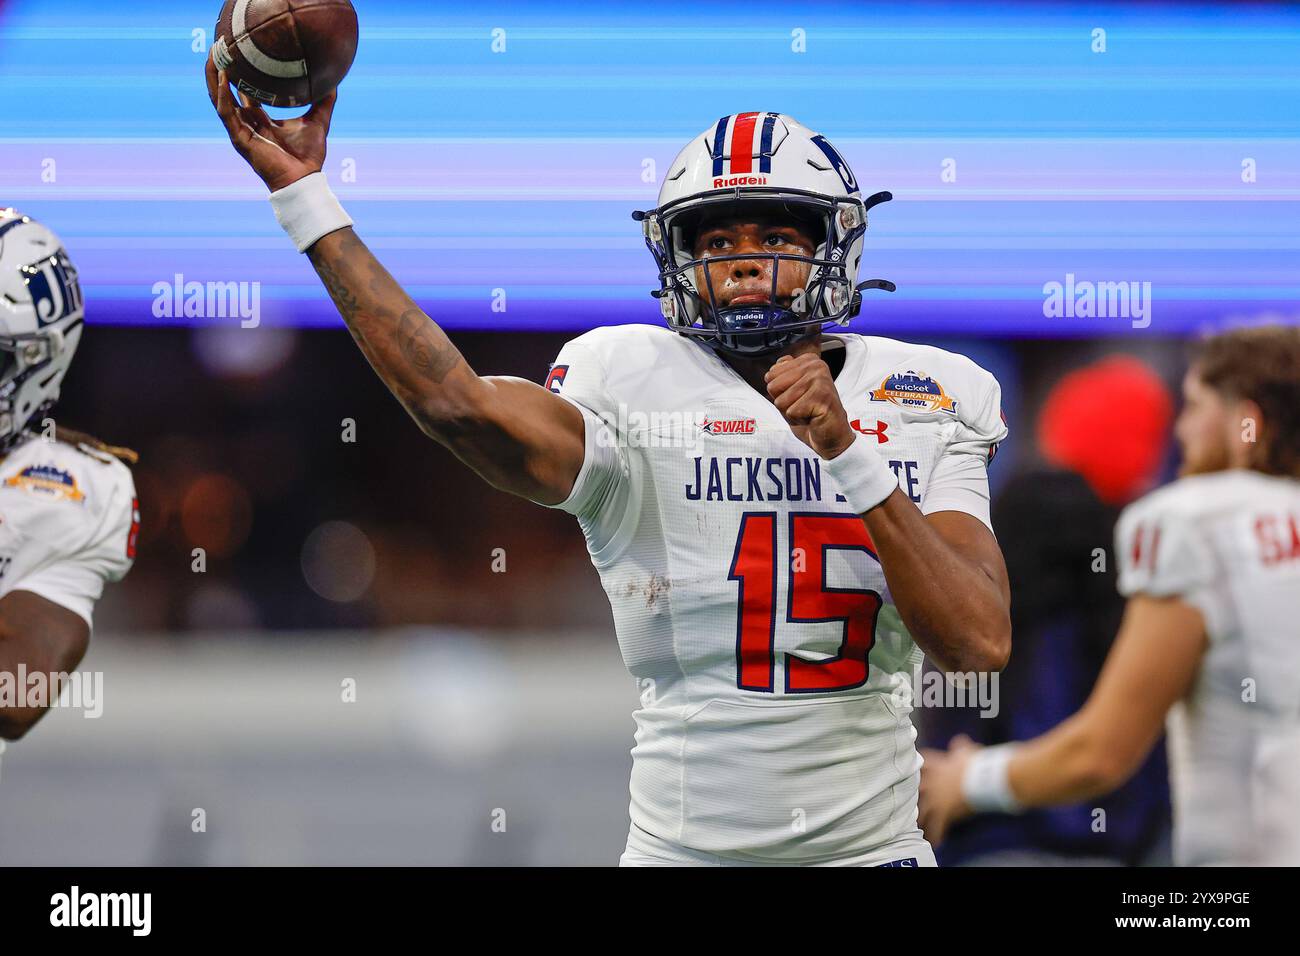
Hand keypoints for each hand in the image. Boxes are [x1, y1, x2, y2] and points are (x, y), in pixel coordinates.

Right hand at [205, 57, 336, 192]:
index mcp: (261, 120)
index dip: (240, 74)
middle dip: (220, 71)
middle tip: (218, 47)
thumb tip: (334, 81)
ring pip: (219, 99)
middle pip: (226, 92)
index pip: (245, 92)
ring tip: (211, 56)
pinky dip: (222, 94)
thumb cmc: (309, 156)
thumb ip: (325, 101)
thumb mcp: (319, 120)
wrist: (305, 179)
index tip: (238, 52)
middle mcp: (248, 124)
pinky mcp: (239, 138)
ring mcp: (241, 131)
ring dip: (213, 77)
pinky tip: (222, 76)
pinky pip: (226, 112)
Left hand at [764, 338, 854, 458]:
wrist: (832, 436)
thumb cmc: (810, 415)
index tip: (799, 398)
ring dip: (792, 413)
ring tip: (809, 412)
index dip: (780, 393)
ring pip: (781, 400)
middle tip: (804, 407)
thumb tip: (772, 369)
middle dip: (784, 403)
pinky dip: (799, 420)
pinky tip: (814, 418)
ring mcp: (820, 379)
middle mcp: (816, 365)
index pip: (770, 376)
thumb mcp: (789, 392)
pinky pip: (791, 411)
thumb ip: (780, 377)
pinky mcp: (822, 396)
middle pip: (773, 386)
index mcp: (808, 360)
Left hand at [918, 734, 979, 844]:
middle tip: (906, 802)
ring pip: (922, 811)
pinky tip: (935, 842)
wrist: (984, 778)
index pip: (921, 765)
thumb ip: (960, 747)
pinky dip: (935, 835)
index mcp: (938, 766)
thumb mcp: (967, 752)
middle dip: (911, 796)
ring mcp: (936, 798)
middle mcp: (932, 782)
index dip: (916, 767)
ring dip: (920, 819)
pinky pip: (936, 827)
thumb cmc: (977, 763)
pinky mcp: (944, 812)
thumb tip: (960, 740)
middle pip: (915, 790)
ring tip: (916, 827)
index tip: (911, 771)